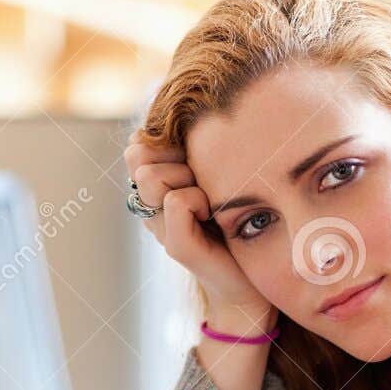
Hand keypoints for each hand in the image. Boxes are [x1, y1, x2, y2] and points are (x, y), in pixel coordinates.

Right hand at [124, 137, 272, 318]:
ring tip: (208, 197)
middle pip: (136, 155)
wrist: (254, 279)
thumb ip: (196, 148)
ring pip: (149, 176)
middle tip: (202, 179)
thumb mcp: (216, 172)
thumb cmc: (239, 218)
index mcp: (154, 187)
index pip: (137, 143)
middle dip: (172, 156)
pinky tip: (212, 213)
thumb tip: (187, 110)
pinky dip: (198, 200)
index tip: (195, 159)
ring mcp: (159, 227)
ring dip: (186, 177)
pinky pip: (175, 201)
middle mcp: (149, 206)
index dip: (164, 141)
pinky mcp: (177, 247)